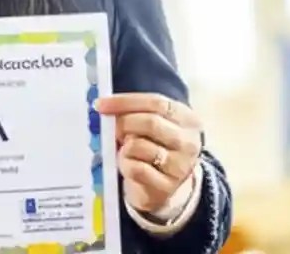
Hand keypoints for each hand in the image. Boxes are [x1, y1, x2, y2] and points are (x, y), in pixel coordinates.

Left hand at [94, 93, 202, 213]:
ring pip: (139, 146)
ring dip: (124, 147)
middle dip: (123, 123)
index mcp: (187, 119)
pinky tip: (128, 165)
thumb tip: (104, 106)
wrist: (162, 187)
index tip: (100, 104)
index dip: (125, 101)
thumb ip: (134, 113)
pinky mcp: (166, 186)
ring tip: (125, 151)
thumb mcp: (150, 127)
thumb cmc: (153, 148)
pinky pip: (136, 168)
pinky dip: (125, 164)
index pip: (155, 102)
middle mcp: (188, 141)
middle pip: (150, 122)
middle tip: (111, 129)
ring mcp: (180, 166)